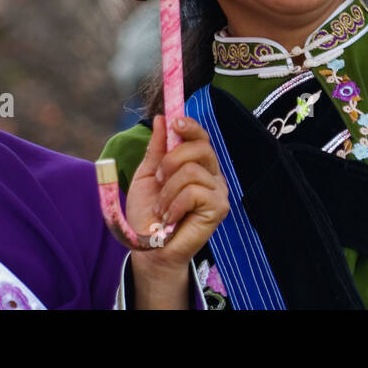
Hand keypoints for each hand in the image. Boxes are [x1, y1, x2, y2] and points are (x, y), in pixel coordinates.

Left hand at [125, 115, 228, 307]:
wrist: (148, 248)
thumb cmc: (149, 213)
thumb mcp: (148, 175)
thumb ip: (157, 149)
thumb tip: (160, 119)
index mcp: (197, 164)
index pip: (201, 137)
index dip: (190, 126)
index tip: (174, 122)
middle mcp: (212, 174)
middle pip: (200, 147)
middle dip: (172, 160)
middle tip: (159, 179)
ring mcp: (218, 191)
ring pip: (192, 171)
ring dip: (168, 191)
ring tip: (162, 208)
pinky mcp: (219, 207)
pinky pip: (194, 192)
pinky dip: (175, 205)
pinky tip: (171, 218)